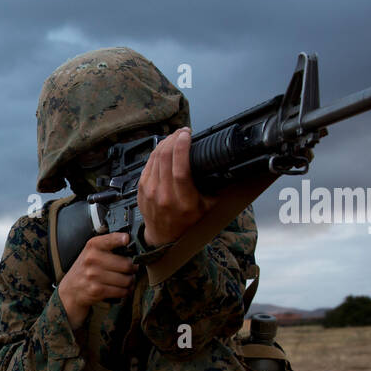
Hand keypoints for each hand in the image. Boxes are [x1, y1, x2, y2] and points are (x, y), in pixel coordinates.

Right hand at [57, 232, 136, 328]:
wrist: (71, 289)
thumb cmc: (86, 268)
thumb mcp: (92, 251)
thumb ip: (109, 244)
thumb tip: (132, 242)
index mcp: (93, 246)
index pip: (114, 239)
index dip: (125, 239)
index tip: (128, 240)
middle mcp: (92, 259)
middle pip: (127, 264)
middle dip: (133, 269)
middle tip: (132, 269)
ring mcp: (93, 275)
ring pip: (126, 280)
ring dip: (130, 282)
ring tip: (127, 280)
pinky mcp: (96, 290)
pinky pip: (121, 291)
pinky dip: (125, 291)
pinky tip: (122, 289)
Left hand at [137, 127, 212, 246]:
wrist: (163, 237)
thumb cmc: (187, 222)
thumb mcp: (207, 207)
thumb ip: (216, 188)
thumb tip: (229, 168)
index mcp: (183, 201)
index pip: (180, 169)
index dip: (182, 147)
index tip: (187, 134)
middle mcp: (163, 196)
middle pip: (165, 158)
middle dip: (174, 139)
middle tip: (183, 132)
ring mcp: (150, 192)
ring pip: (155, 158)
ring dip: (165, 142)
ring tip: (175, 137)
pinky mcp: (141, 188)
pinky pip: (148, 163)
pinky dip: (156, 152)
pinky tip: (165, 147)